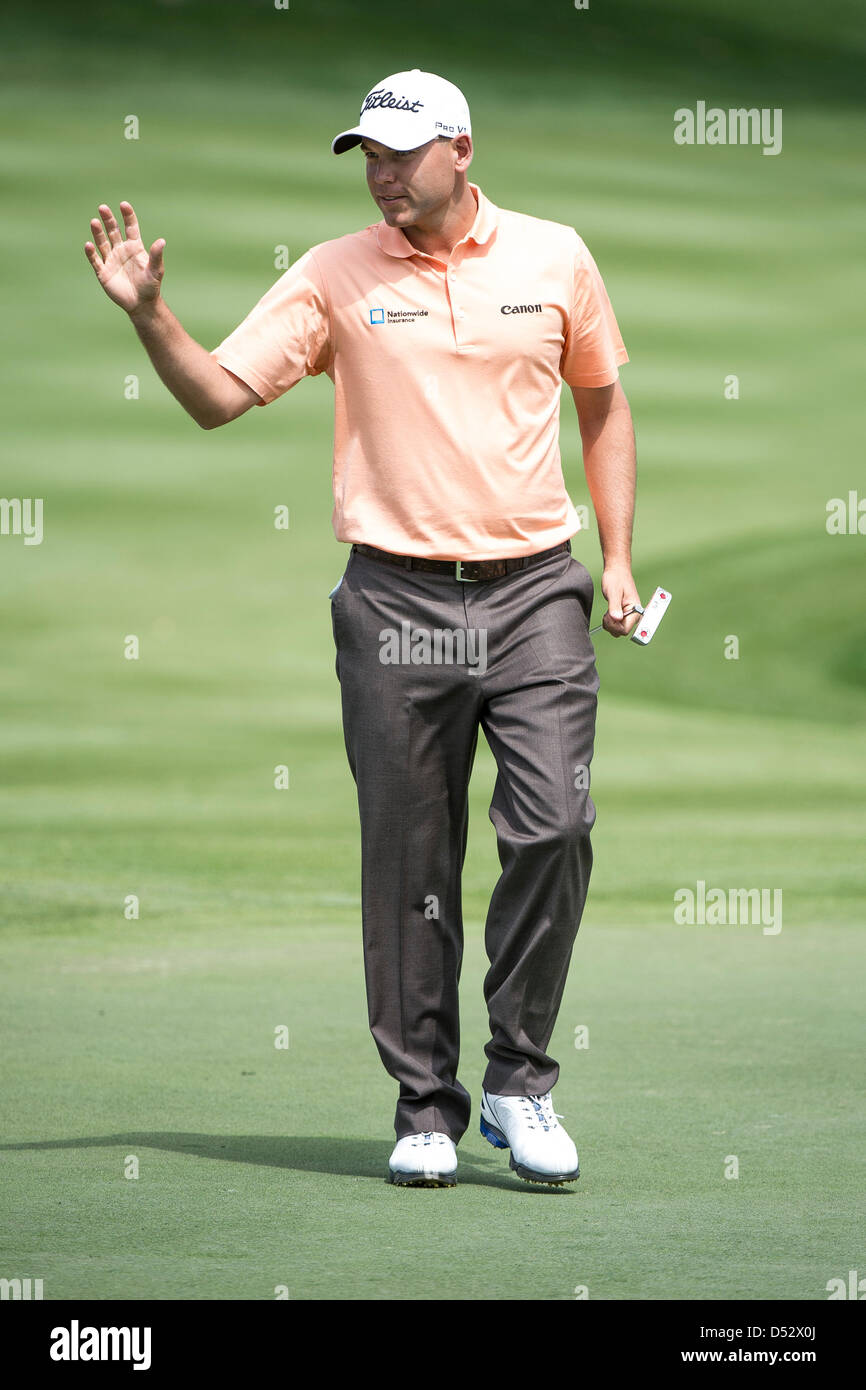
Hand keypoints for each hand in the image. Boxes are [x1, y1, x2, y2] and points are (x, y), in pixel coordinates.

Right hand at [84, 201, 164, 315]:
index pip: (130, 227)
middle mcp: (121, 250)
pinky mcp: (103, 272)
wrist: (141, 304)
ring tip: (94, 221)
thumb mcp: (156, 271)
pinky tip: (89, 245)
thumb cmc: (151, 286)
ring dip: (98, 232)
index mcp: (134, 247)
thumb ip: (157, 256)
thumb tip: (162, 241)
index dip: (127, 216)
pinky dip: (91, 253)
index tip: (123, 205)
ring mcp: (111, 260)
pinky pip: (95, 260)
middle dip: (108, 219)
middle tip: (103, 207)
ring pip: (102, 242)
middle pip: (113, 230)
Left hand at [601, 563, 640, 636]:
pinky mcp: (624, 615)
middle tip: (607, 613)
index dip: (614, 626)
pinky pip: (616, 625)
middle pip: (621, 632)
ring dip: (610, 623)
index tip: (609, 616)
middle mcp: (634, 615)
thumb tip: (616, 619)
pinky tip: (609, 612)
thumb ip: (614, 606)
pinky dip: (610, 621)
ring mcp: (629, 616)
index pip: (625, 630)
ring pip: (618, 630)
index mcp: (636, 610)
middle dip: (611, 625)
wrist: (616, 571)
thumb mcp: (613, 592)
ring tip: (608, 611)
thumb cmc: (616, 579)